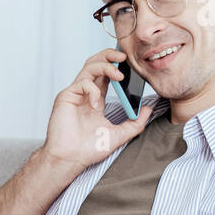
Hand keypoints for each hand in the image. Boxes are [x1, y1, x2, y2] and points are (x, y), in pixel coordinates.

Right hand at [42, 48, 153, 171]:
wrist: (71, 159)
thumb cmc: (88, 149)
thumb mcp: (119, 135)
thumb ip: (135, 123)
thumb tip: (148, 109)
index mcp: (95, 99)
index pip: (106, 74)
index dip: (117, 65)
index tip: (131, 63)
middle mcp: (84, 94)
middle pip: (95, 63)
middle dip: (109, 55)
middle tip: (124, 56)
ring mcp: (75, 94)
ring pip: (89, 67)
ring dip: (105, 66)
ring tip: (119, 74)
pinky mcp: (66, 97)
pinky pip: (82, 83)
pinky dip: (92, 90)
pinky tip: (96, 104)